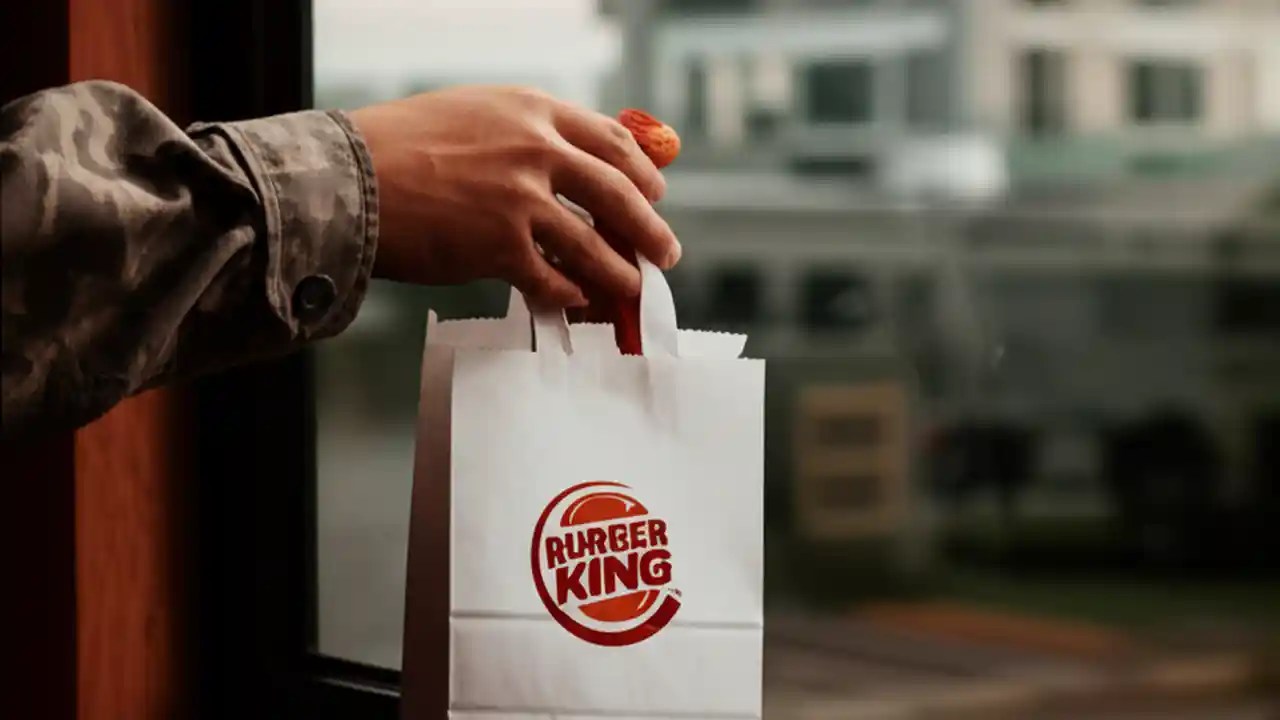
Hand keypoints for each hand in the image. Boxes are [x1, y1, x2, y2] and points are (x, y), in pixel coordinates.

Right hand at [349, 86, 680, 305]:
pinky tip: (575, 302)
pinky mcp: (501, 248)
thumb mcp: (474, 113)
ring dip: (621, 273)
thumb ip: (524, 132)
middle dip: (650, 229)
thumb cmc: (401, 146)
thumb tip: (567, 162)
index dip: (642, 171)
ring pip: (595, 246)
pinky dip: (570, 295)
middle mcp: (537, 151)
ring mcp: (522, 201)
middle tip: (666, 251)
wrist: (348, 179)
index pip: (611, 140)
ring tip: (633, 288)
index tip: (655, 192)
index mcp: (533, 111)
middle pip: (619, 194)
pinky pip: (555, 280)